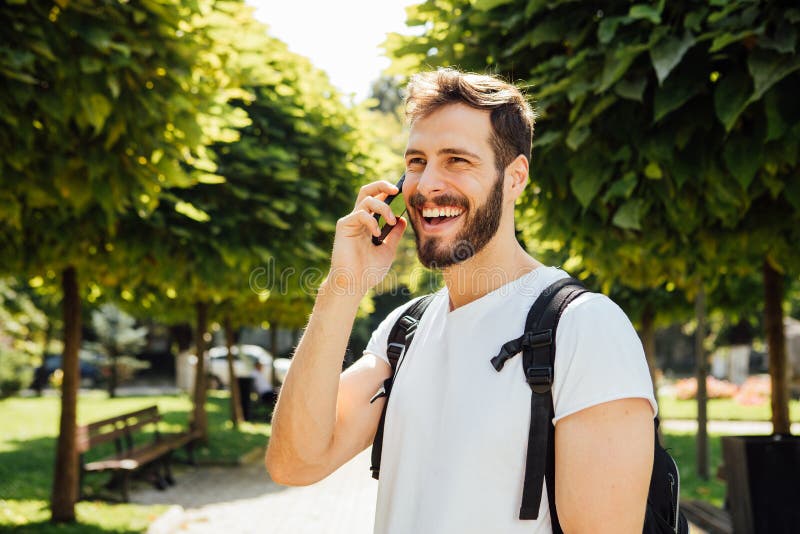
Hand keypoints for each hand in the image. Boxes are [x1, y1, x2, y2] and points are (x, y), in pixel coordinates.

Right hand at [328, 180, 407, 296]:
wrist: (354, 283)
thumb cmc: (368, 270)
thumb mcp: (388, 250)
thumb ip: (394, 235)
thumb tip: (402, 220)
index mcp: (368, 223)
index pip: (377, 200)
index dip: (388, 192)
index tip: (402, 193)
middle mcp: (358, 219)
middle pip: (367, 191)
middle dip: (382, 185)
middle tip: (396, 189)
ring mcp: (350, 221)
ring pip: (366, 199)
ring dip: (383, 207)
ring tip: (390, 220)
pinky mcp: (344, 226)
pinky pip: (360, 213)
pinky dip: (372, 220)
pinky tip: (376, 234)